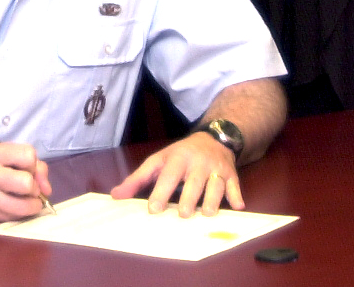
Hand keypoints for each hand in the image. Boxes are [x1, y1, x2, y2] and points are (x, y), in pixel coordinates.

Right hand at [0, 141, 52, 221]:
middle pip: (27, 183)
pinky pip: (12, 217)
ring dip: (31, 205)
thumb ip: (21, 160)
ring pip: (24, 206)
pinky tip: (13, 206)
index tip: (27, 168)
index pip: (28, 155)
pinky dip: (19, 213)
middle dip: (34, 187)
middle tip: (28, 188)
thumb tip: (46, 186)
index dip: (33, 164)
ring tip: (25, 200)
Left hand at [109, 131, 241, 216]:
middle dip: (189, 197)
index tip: (154, 209)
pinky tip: (238, 206)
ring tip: (207, 214)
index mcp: (177, 159)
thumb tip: (116, 196)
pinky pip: (235, 185)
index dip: (161, 192)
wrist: (214, 138)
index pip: (168, 176)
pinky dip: (237, 196)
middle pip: (193, 181)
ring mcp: (216, 169)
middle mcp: (197, 163)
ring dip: (212, 199)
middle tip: (183, 214)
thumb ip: (138, 180)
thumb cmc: (180, 155)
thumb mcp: (158, 161)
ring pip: (215, 184)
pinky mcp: (232, 174)